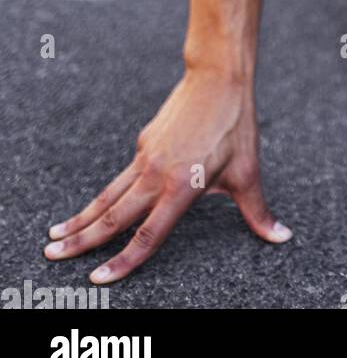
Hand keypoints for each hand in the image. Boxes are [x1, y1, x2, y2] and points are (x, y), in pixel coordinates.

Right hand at [43, 70, 290, 283]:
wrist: (217, 78)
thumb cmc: (235, 126)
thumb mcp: (248, 172)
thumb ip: (258, 211)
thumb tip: (282, 236)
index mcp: (181, 188)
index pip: (147, 235)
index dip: (124, 261)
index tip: (99, 279)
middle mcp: (156, 175)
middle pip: (112, 217)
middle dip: (81, 241)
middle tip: (52, 256)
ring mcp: (146, 158)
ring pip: (107, 196)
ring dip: (81, 218)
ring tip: (55, 235)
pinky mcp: (143, 144)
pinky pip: (122, 177)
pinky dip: (104, 195)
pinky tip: (98, 207)